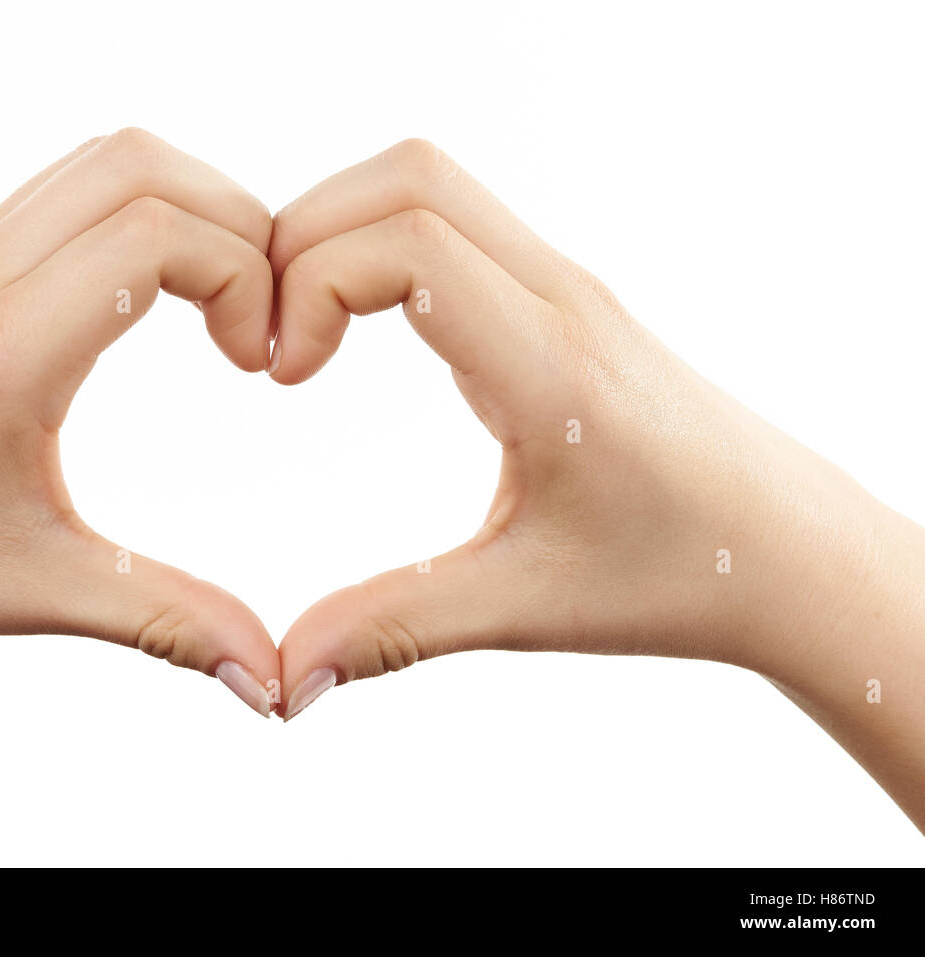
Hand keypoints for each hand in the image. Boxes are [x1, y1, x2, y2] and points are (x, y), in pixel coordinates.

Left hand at [0, 130, 280, 862]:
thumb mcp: (42, 591)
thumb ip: (170, 623)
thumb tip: (277, 684)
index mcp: (3, 350)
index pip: (156, 230)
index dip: (246, 276)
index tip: (257, 365)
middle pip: (143, 165)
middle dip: (238, 228)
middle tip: (256, 325)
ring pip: (106, 158)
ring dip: (190, 210)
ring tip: (219, 309)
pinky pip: (70, 186)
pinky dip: (141, 213)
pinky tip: (155, 300)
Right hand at [267, 140, 924, 828]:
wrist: (787, 548)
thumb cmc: (680, 574)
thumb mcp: (524, 605)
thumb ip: (393, 630)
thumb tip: (283, 681)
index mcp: (550, 364)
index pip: (406, 242)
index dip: (312, 285)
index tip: (283, 376)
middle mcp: (561, 299)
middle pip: (409, 177)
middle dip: (306, 237)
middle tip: (276, 342)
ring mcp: (566, 288)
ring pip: (432, 184)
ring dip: (344, 234)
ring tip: (308, 337)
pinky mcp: (562, 299)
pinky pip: (456, 222)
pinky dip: (382, 247)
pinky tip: (363, 332)